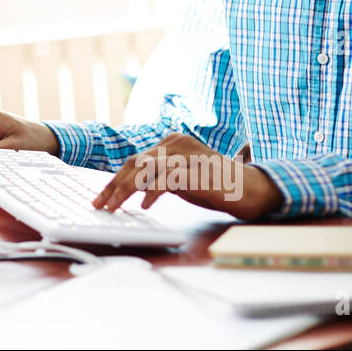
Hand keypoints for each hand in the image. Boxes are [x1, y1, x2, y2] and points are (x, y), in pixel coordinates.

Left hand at [93, 132, 282, 219]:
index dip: (115, 180)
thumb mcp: (180, 178)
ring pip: (147, 170)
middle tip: (99, 205)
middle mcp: (177, 143)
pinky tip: (144, 205)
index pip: (135, 160)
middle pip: (136, 164)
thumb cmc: (215, 185)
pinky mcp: (199, 170)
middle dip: (114, 186)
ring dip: (126, 191)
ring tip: (115, 208)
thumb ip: (158, 177)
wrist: (252, 189)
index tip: (100, 198)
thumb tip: (127, 189)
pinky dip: (152, 192)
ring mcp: (189, 155)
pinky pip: (168, 179)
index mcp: (171, 142)